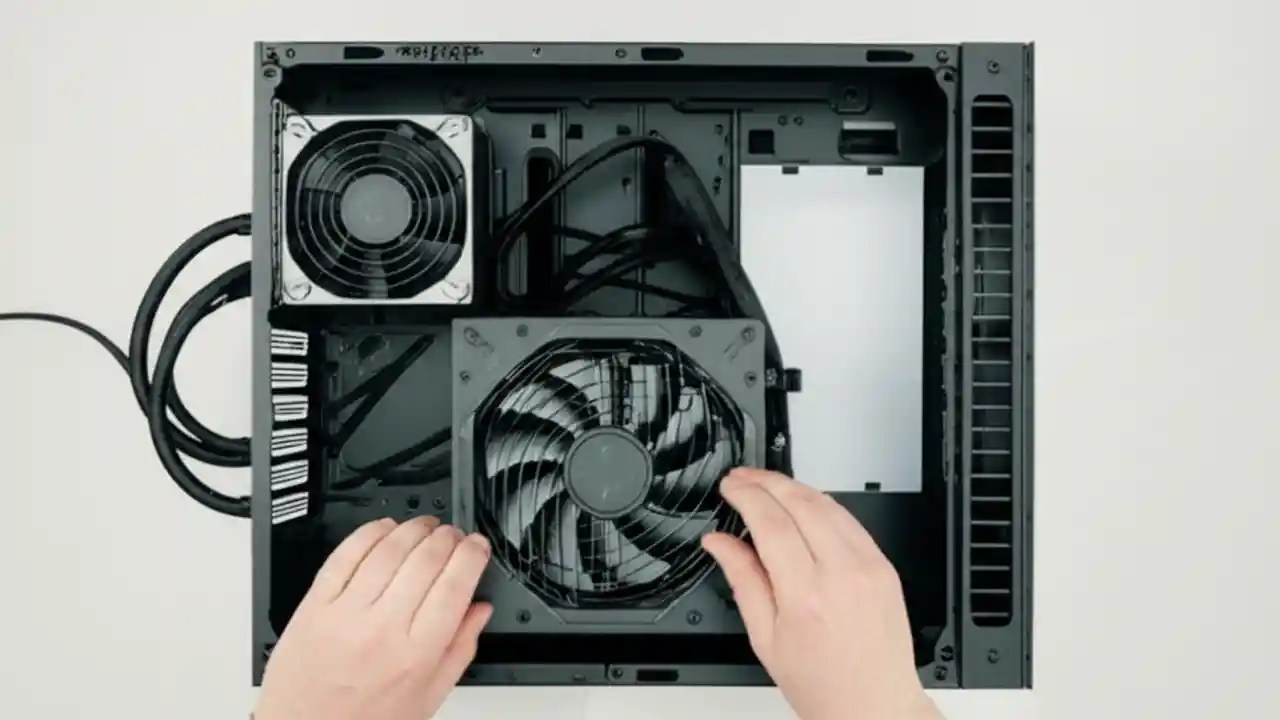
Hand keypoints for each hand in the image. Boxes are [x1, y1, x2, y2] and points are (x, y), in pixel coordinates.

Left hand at [254, 516, 492, 719]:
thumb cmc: (364, 719)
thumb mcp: (427, 697)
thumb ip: (460, 650)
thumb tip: (480, 610)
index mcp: (416, 655)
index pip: (456, 585)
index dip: (473, 554)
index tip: (478, 546)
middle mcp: (382, 629)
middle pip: (426, 560)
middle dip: (448, 537)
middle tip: (455, 536)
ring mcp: (346, 613)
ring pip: (388, 550)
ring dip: (414, 528)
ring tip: (425, 528)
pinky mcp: (316, 604)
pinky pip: (345, 554)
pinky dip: (370, 533)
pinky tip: (385, 529)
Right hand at [703, 468, 941, 719]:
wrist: (874, 706)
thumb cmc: (822, 684)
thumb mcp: (765, 638)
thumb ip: (742, 580)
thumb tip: (718, 542)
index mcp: (806, 597)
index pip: (771, 523)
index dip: (746, 496)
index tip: (730, 487)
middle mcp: (843, 575)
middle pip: (800, 502)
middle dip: (766, 482)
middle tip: (742, 478)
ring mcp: (869, 567)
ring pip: (828, 504)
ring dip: (794, 487)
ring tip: (766, 486)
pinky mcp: (885, 566)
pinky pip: (851, 520)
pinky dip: (822, 504)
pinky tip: (802, 504)